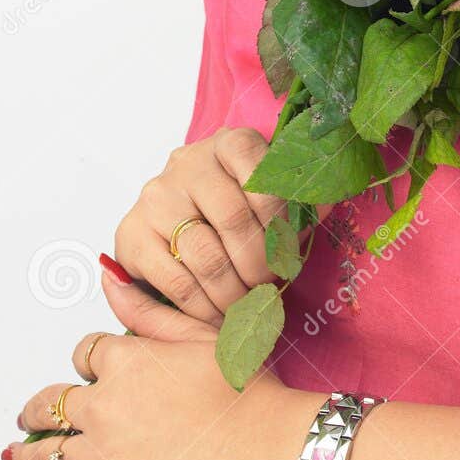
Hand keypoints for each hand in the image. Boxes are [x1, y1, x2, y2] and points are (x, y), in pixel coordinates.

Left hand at [5, 288, 326, 459]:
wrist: (261, 446)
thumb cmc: (243, 390)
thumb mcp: (199, 335)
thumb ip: (149, 310)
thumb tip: (111, 280)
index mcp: (126, 360)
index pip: (86, 352)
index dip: (86, 359)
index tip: (88, 367)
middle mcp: (105, 405)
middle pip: (52, 402)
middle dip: (39, 407)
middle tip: (31, 413)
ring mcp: (104, 453)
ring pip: (48, 451)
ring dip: (27, 452)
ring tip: (16, 453)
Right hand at [112, 126, 329, 325]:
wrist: (171, 218)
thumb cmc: (233, 205)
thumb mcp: (268, 193)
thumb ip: (299, 200)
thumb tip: (328, 204)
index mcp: (230, 143)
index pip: (262, 176)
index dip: (281, 220)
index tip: (289, 252)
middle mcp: (188, 163)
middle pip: (234, 221)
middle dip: (260, 265)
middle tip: (269, 288)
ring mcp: (156, 197)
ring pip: (206, 257)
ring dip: (234, 294)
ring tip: (247, 307)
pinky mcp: (131, 234)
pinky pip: (176, 282)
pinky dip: (204, 309)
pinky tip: (219, 316)